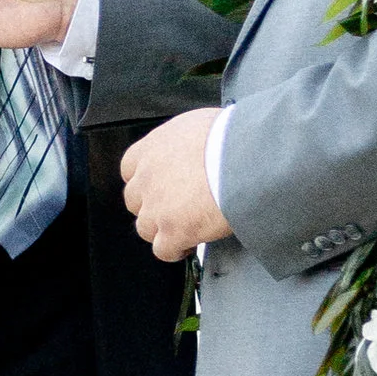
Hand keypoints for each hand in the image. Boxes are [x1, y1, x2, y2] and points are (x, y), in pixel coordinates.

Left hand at [120, 110, 231, 262]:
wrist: (246, 160)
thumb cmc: (232, 138)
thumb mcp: (201, 124)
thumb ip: (186, 141)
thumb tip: (195, 147)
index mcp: (152, 147)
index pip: (130, 168)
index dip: (146, 181)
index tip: (160, 187)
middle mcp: (148, 176)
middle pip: (135, 201)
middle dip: (153, 207)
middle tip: (176, 208)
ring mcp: (156, 206)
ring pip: (145, 228)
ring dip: (163, 230)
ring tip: (185, 229)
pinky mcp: (172, 231)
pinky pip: (163, 250)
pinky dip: (175, 250)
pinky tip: (189, 245)